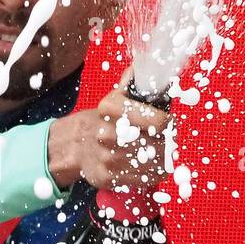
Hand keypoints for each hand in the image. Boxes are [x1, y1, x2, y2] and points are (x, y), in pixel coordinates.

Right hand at [46, 86, 171, 191]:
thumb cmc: (102, 121)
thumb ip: (132, 84)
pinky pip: (145, 179)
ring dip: (163, 158)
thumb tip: (147, 64)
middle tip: (166, 139)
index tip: (168, 123)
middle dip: (167, 141)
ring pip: (154, 162)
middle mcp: (107, 133)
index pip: (159, 121)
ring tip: (160, 152)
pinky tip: (151, 165)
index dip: (169, 123)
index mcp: (110, 108)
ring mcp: (108, 158)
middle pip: (159, 142)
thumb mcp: (114, 98)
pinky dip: (154, 173)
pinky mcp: (109, 178)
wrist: (75, 146)